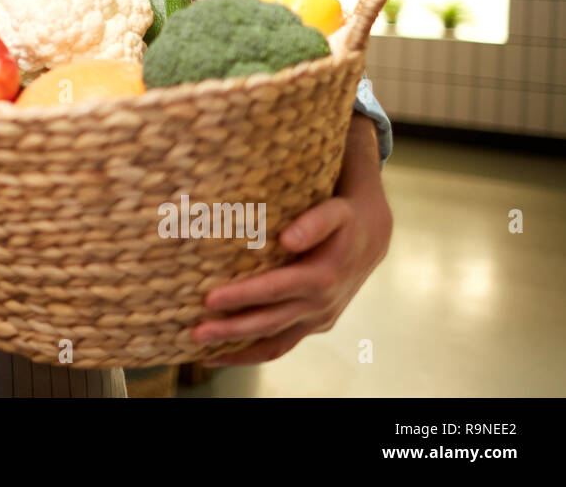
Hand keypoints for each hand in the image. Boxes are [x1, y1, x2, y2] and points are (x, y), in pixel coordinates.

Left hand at [191, 114, 391, 365]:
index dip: (242, 296)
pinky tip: (226, 354)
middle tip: (195, 333)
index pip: (274, 290)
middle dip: (231, 330)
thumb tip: (288, 239)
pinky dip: (254, 353)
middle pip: (269, 322)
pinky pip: (282, 345)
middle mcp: (320, 305)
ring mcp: (318, 320)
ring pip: (275, 343)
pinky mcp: (314, 326)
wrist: (371, 238)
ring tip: (202, 352)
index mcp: (322, 277)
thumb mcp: (335, 211)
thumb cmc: (345, 220)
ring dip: (238, 351)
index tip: (210, 300)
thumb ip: (314, 222)